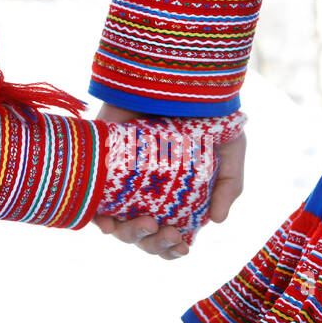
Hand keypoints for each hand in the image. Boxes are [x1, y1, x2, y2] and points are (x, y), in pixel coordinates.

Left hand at [94, 104, 246, 258]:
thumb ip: (231, 184)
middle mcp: (146, 193)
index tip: (183, 246)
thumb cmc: (205, 110)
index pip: (171, 235)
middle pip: (143, 237)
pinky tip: (109, 222)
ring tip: (148, 221)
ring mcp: (121, 182)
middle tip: (169, 231)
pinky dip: (97, 218)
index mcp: (175, 196)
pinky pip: (90, 202)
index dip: (174, 249)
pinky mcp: (99, 166)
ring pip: (117, 226)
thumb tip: (216, 222)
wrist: (175, 74)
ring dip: (132, 235)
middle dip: (155, 244)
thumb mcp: (231, 147)